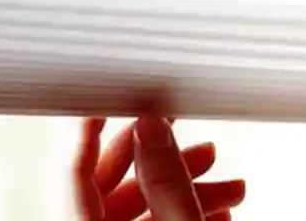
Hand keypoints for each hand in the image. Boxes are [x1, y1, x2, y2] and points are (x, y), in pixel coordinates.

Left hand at [74, 116, 245, 220]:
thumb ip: (167, 180)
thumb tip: (152, 127)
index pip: (77, 169)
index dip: (91, 127)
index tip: (106, 96)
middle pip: (113, 184)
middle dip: (161, 159)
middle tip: (183, 131)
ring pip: (139, 205)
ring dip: (184, 189)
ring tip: (228, 187)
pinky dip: (179, 212)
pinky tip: (217, 211)